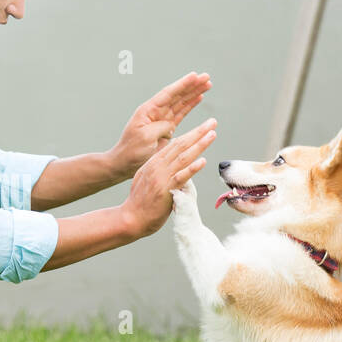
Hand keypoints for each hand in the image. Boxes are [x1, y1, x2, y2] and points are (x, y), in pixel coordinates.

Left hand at [108, 71, 211, 179]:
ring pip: (181, 102)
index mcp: (148, 111)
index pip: (168, 94)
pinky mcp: (167, 129)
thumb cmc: (131, 151)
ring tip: (207, 84)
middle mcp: (155, 112)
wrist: (125, 164)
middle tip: (206, 77)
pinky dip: (190, 105)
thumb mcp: (145, 137)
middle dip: (192, 85)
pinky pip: (181, 114)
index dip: (182, 84)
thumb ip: (159, 127)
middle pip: (176, 95)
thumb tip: (170, 124)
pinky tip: (199, 98)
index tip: (195, 76)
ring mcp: (162, 120)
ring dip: (194, 93)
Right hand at [119, 118, 216, 237]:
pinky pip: (181, 177)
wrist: (130, 219)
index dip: (190, 134)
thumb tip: (171, 166)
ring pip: (183, 157)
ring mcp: (161, 178)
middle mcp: (157, 166)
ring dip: (199, 145)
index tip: (203, 127)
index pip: (174, 144)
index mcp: (153, 162)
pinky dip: (192, 168)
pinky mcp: (165, 190)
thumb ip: (159, 171)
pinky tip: (203, 161)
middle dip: (198, 132)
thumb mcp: (146, 179)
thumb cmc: (140, 202)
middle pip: (180, 145)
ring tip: (212, 135)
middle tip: (212, 122)